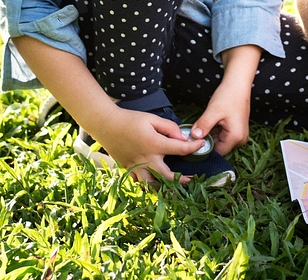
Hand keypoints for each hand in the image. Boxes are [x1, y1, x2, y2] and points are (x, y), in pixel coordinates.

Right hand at [90, 105, 205, 183]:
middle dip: (182, 180)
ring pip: (152, 186)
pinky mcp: (127, 169)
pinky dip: (147, 184)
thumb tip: (183, 138)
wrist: (106, 124)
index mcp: (155, 145)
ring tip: (173, 187)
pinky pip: (139, 182)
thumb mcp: (152, 119)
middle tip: (192, 179)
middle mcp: (146, 160)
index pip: (181, 149)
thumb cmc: (130, 119)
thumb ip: (170, 128)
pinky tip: (154, 181)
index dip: (194, 147)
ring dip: (163, 188)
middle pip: (168, 177)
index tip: (201, 144)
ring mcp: (136, 167)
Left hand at [191, 78, 250, 155]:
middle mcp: (239, 139)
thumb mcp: (213, 111)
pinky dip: (213, 132)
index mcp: (235, 137)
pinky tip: (207, 124)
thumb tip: (193, 136)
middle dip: (206, 142)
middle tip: (194, 133)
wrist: (238, 84)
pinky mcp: (236, 130)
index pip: (217, 153)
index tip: (192, 142)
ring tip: (200, 127)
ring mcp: (238, 135)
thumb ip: (203, 125)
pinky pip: (222, 136)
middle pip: (218, 148)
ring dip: (209, 136)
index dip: (203, 148)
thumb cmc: (229, 96)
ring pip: (219, 142)